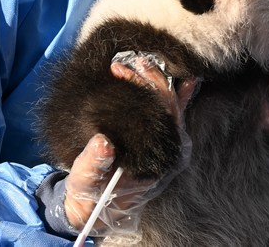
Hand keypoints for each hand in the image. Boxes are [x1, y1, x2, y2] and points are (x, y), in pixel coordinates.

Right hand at [63, 55, 198, 237]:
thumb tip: (102, 142)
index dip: (146, 90)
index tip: (122, 72)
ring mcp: (166, 143)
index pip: (163, 117)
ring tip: (140, 61)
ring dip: (158, 82)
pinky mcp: (159, 139)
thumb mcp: (86, 182)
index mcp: (155, 160)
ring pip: (172, 107)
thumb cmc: (91, 194)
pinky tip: (182, 79)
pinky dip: (179, 96)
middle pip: (170, 107)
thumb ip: (92, 165)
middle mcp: (167, 150)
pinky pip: (171, 116)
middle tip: (126, 64)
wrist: (96, 207)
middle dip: (150, 80)